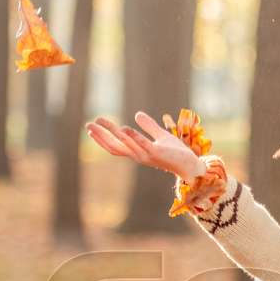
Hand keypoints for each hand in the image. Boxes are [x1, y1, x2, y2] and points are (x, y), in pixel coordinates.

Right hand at [85, 111, 204, 179]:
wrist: (191, 165)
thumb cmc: (177, 153)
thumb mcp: (161, 136)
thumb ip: (149, 126)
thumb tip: (137, 114)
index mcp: (137, 152)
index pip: (115, 146)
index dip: (102, 139)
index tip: (90, 128)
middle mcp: (139, 155)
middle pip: (115, 146)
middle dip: (101, 136)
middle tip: (88, 125)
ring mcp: (147, 155)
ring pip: (125, 144)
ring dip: (113, 133)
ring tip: (101, 122)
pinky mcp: (157, 153)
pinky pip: (143, 144)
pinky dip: (133, 137)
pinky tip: (124, 127)